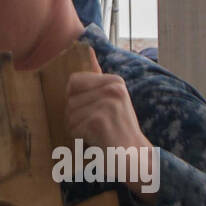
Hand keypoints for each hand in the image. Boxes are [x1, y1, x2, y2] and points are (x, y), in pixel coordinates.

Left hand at [65, 49, 155, 199]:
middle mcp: (112, 89)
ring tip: (97, 134)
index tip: (90, 112)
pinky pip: (74, 127)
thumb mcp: (112, 100)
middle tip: (96, 127)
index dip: (74, 99)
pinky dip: (81, 138)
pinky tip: (97, 140)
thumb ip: (97, 79)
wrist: (135, 158)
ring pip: (70, 114)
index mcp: (114, 81)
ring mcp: (106, 103)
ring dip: (78, 129)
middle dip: (76, 117)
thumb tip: (88, 48)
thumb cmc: (120, 132)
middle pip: (69, 99)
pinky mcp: (99, 120)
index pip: (73, 81)